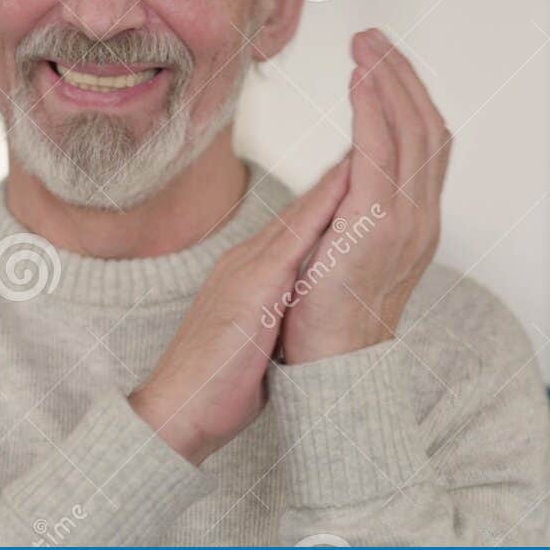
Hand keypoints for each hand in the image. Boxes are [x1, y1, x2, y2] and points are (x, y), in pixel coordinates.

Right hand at [129, 158, 350, 464]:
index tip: (361, 175)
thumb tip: (292, 310)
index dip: (329, 200)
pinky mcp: (251, 288)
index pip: (297, 229)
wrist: (175, 410)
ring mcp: (246, 270)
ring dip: (335, 180)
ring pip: (300, 215)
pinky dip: (320, 210)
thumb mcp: (252, 338)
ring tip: (369, 146)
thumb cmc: (214, 385)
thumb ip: (272, 312)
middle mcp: (246, 262)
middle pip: (301, 211)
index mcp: (248, 275)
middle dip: (338, 177)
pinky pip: (293, 240)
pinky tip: (346, 187)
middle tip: (374, 140)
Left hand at [280, 29, 452, 365]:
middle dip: (401, 75)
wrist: (325, 370)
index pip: (427, 143)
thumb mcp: (348, 251)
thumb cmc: (325, 319)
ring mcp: (405, 223)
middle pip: (427, 125)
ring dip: (388, 79)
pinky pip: (381, 154)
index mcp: (416, 223)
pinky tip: (359, 80)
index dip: (409, 96)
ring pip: (411, 130)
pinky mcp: (375, 227)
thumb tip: (348, 168)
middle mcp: (422, 219)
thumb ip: (355, 208)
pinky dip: (373, 110)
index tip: (382, 60)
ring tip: (365, 45)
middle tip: (372, 37)